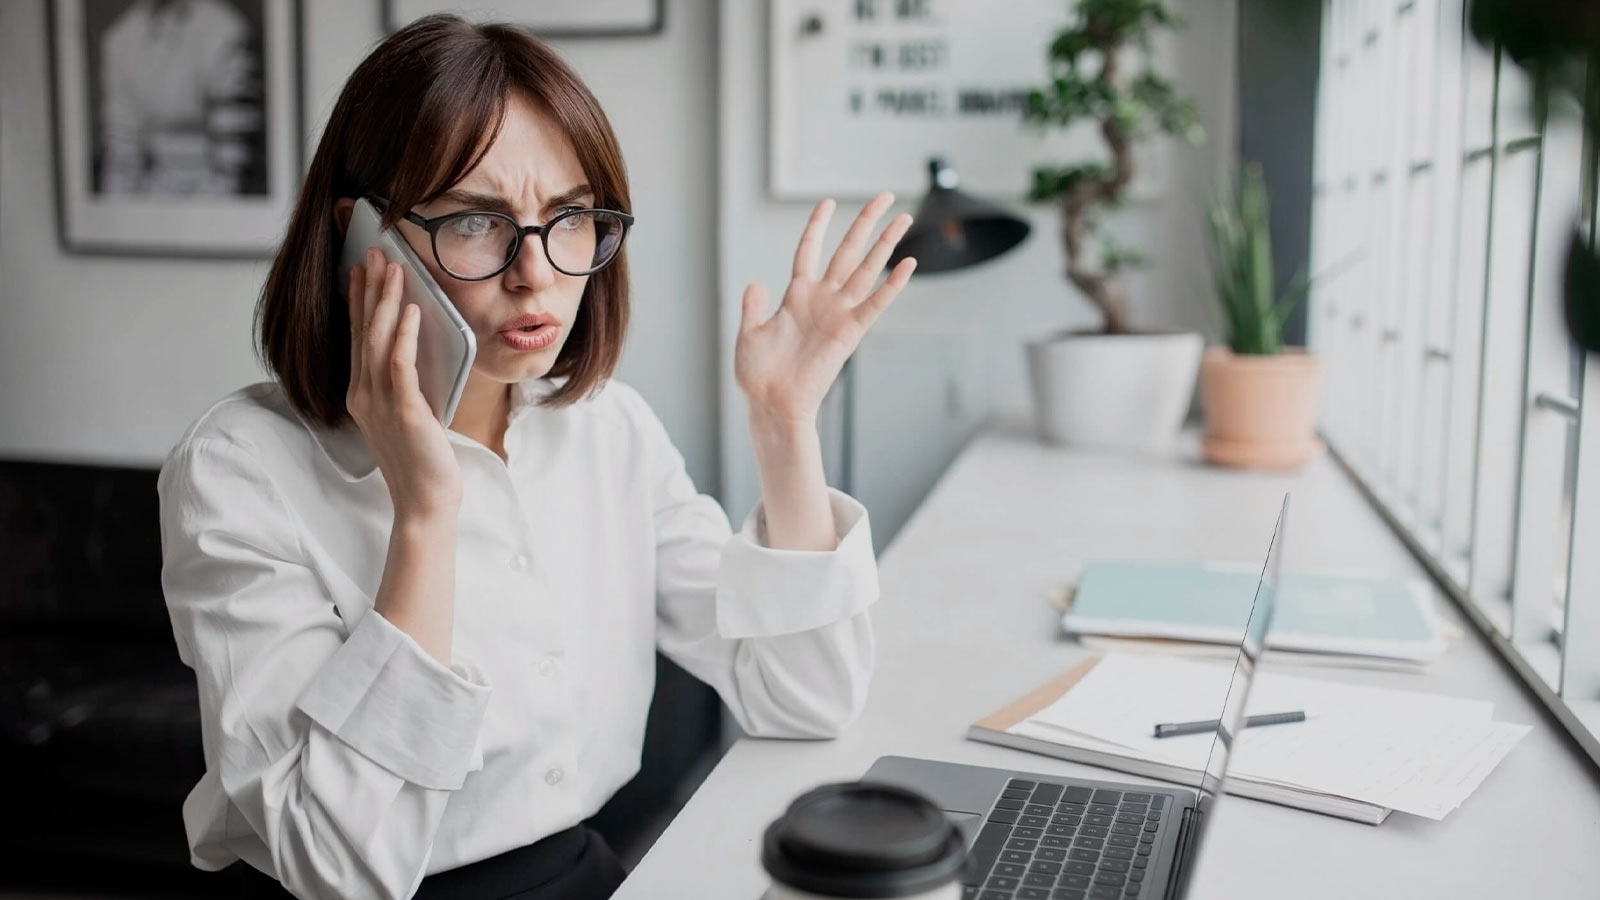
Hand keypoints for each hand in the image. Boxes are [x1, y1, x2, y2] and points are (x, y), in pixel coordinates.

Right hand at [346, 247, 461, 519]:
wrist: (425, 502)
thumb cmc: (422, 461)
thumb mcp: (408, 414)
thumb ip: (403, 385)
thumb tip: (414, 349)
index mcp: (362, 394)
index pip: (359, 337)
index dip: (359, 301)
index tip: (361, 270)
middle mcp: (364, 394)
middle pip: (364, 331)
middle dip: (369, 289)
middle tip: (374, 253)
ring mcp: (380, 403)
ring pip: (378, 341)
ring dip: (385, 301)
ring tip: (392, 268)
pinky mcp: (403, 412)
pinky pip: (399, 365)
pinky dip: (403, 335)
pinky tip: (410, 310)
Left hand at [734, 192, 915, 426]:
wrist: (772, 403)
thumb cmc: (759, 375)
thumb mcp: (749, 334)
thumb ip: (753, 307)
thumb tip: (756, 283)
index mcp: (796, 296)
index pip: (809, 251)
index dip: (817, 226)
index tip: (827, 202)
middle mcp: (822, 299)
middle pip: (848, 251)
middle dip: (866, 222)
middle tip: (884, 196)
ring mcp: (838, 313)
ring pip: (866, 269)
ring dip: (885, 243)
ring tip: (903, 217)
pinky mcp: (850, 332)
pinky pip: (875, 303)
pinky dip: (892, 284)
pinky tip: (908, 263)